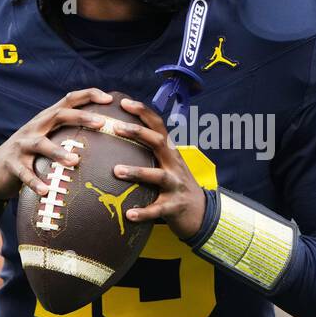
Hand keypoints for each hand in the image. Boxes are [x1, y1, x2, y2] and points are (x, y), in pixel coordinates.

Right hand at [0, 88, 112, 199]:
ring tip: (75, 161)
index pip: (69, 100)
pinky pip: (24, 173)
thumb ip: (68, 133)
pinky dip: (34, 182)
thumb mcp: (47, 139)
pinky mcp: (11, 164)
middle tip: (102, 123)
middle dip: (81, 117)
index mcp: (46, 119)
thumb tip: (103, 134)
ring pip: (41, 144)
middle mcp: (34, 127)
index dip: (88, 95)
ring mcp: (21, 145)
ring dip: (58, 152)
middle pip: (58, 115)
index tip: (109, 99)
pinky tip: (46, 190)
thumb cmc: (30, 155)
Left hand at [109, 97, 204, 239]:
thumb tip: (120, 133)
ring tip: (116, 171)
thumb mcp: (167, 163)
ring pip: (157, 175)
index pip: (158, 126)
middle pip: (159, 142)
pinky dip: (144, 212)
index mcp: (171, 152)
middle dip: (138, 133)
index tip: (124, 102)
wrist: (200, 213)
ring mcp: (176, 185)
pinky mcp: (174, 207)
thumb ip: (149, 150)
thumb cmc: (175, 184)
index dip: (143, 112)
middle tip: (115, 127)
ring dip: (137, 171)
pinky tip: (128, 215)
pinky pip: (157, 209)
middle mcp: (174, 164)